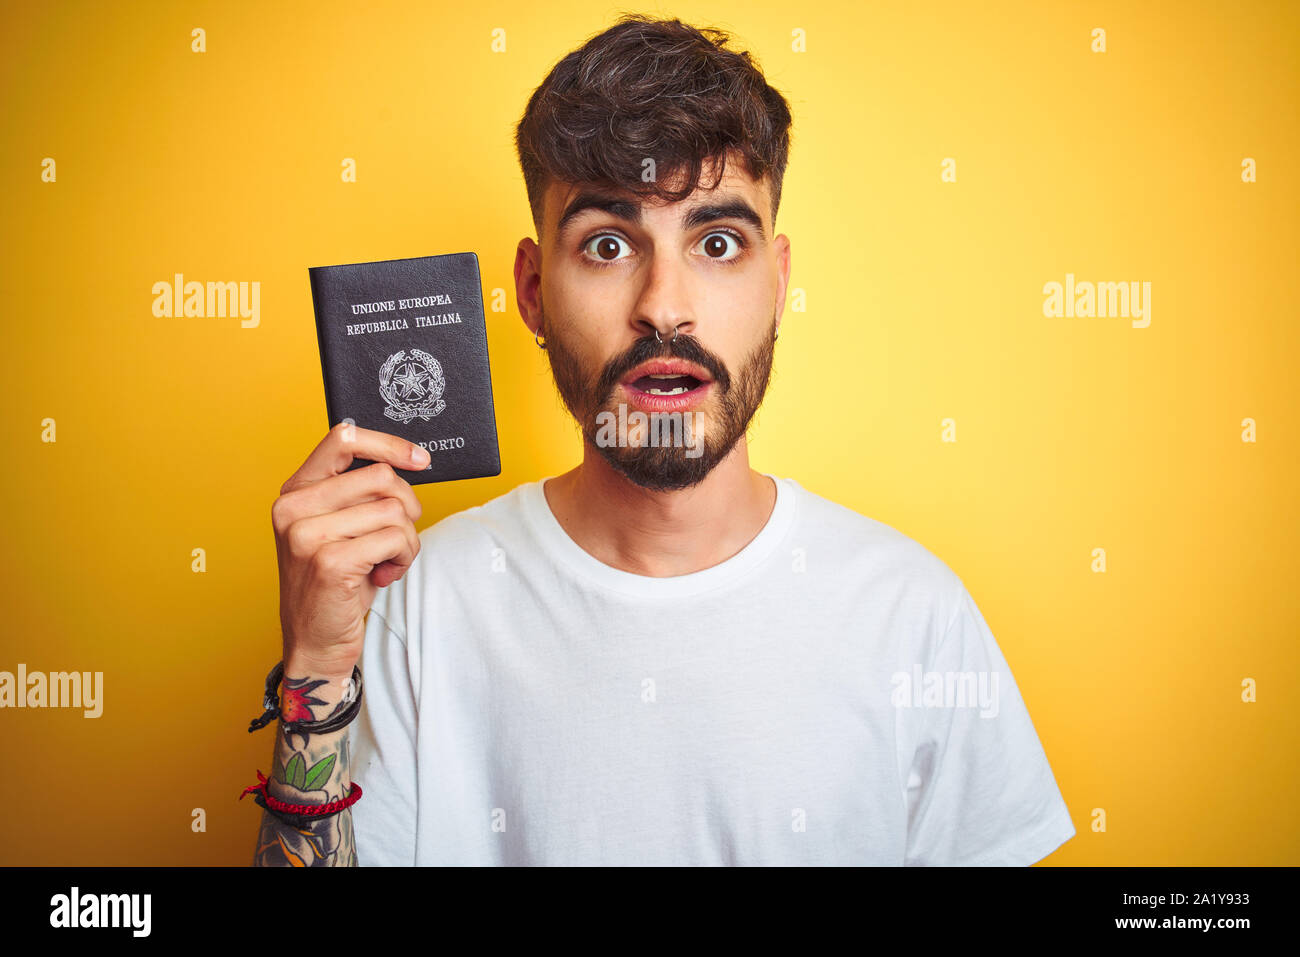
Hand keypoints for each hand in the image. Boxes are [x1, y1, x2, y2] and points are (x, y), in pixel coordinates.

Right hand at [271, 422, 429, 674]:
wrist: (315, 643)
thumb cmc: (336, 584)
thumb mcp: (339, 529)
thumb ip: (359, 494)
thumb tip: (408, 462)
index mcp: (295, 492)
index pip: (342, 439)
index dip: (388, 444)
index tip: (419, 460)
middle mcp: (293, 508)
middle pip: (380, 477)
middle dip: (406, 508)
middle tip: (396, 538)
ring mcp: (307, 535)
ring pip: (394, 510)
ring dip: (406, 539)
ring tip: (386, 561)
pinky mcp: (329, 562)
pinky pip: (395, 539)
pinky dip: (403, 558)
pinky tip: (384, 575)